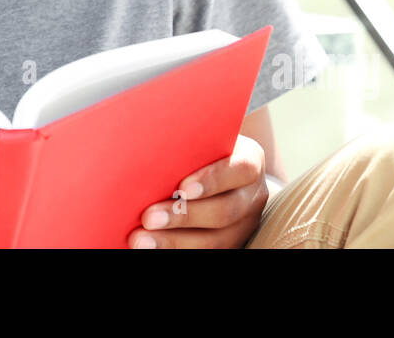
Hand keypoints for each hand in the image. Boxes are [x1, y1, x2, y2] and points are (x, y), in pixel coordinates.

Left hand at [128, 134, 269, 247]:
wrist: (218, 172)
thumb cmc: (202, 149)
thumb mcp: (204, 140)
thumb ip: (188, 143)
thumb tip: (147, 145)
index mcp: (249, 162)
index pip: (240, 169)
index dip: (213, 179)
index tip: (183, 187)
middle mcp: (252, 196)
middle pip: (224, 211)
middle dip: (184, 216)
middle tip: (148, 218)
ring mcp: (244, 225)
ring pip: (215, 241)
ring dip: (174, 242)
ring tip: (141, 240)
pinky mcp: (231, 244)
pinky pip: (206, 252)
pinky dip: (176, 250)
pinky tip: (151, 248)